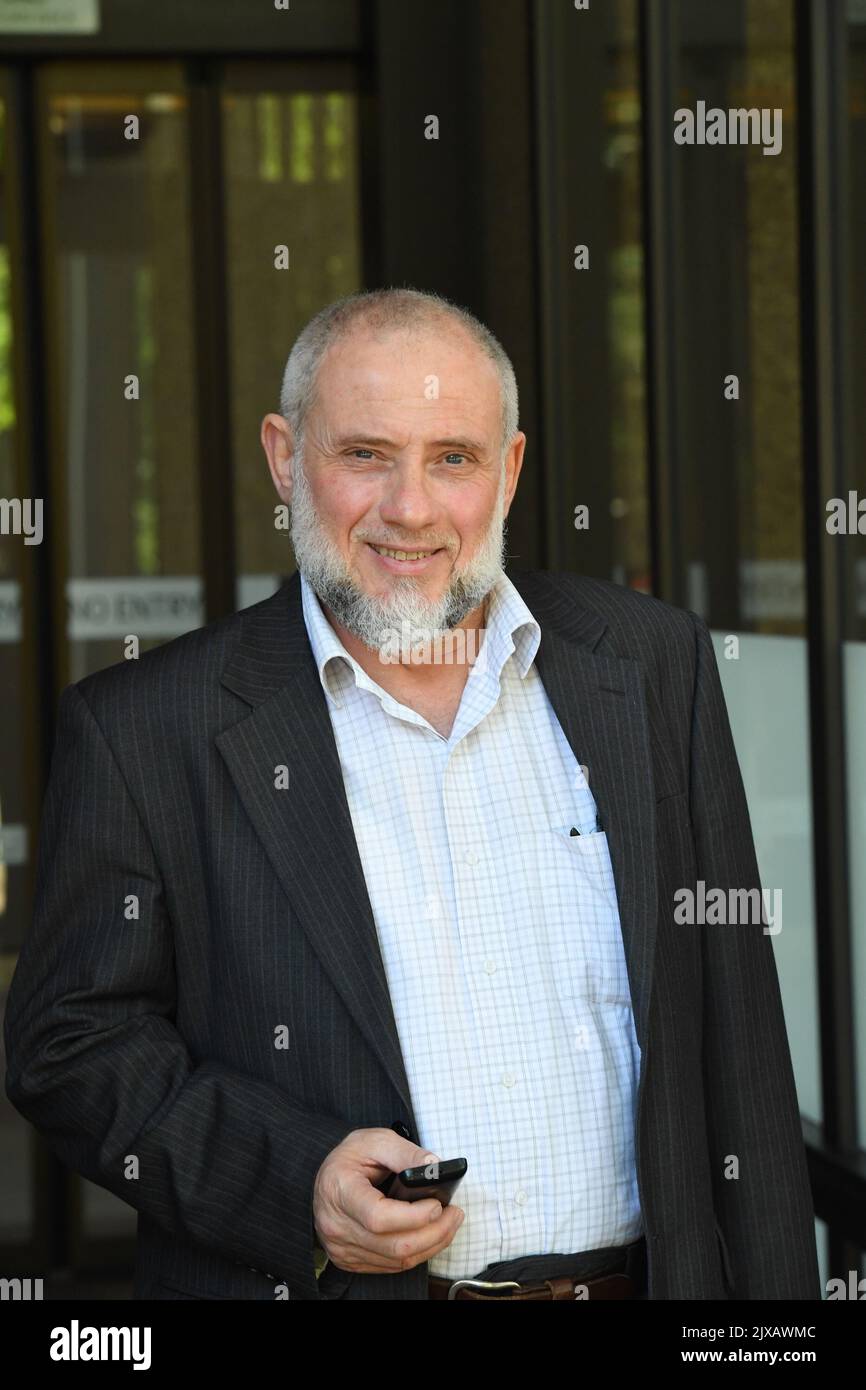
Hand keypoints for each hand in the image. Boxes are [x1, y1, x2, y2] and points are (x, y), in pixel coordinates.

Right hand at [312, 1128, 464, 1273]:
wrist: (326, 1177)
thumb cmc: (350, 1157)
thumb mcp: (376, 1140)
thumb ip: (406, 1152)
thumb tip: (435, 1167)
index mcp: (339, 1190)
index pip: (378, 1217)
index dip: (414, 1217)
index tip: (437, 1204)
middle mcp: (336, 1225)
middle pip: (394, 1245)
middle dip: (435, 1233)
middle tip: (455, 1214)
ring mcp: (341, 1248)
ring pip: (396, 1260)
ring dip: (431, 1245)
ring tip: (449, 1223)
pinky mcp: (349, 1260)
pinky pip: (391, 1266)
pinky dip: (417, 1253)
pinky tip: (429, 1235)